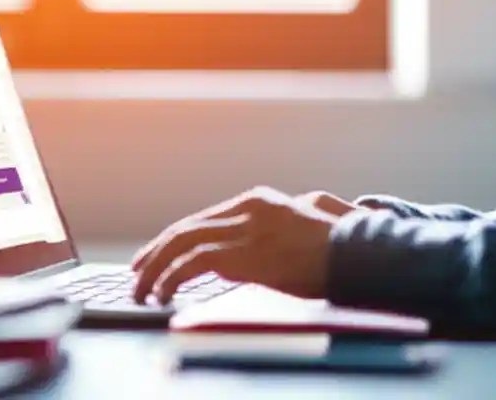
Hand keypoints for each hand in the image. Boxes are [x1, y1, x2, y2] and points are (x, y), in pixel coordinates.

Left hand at [130, 187, 353, 304]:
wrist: (358, 254)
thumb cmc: (343, 243)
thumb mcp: (319, 214)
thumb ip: (302, 208)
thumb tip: (306, 204)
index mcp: (259, 201)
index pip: (204, 218)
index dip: (174, 238)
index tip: (156, 256)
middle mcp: (246, 208)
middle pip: (186, 227)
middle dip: (155, 252)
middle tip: (137, 272)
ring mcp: (243, 229)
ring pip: (180, 242)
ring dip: (155, 269)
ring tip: (142, 290)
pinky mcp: (242, 253)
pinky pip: (191, 263)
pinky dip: (170, 278)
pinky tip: (163, 294)